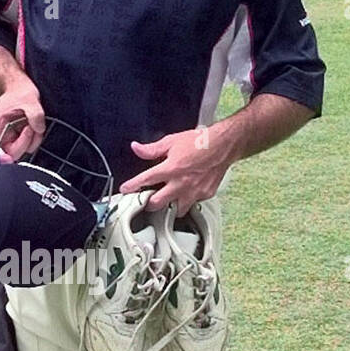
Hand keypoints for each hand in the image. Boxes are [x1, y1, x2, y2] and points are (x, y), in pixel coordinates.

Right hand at [0, 80, 45, 160]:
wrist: (22, 89)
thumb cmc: (20, 93)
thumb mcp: (29, 100)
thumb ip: (35, 115)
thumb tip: (38, 128)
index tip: (5, 158)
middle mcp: (0, 132)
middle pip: (6, 152)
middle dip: (21, 144)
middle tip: (29, 128)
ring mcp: (9, 137)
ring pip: (19, 151)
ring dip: (30, 140)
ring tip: (33, 124)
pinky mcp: (18, 139)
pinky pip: (27, 147)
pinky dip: (35, 139)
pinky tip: (35, 127)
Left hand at [118, 126, 234, 215]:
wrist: (224, 145)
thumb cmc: (200, 142)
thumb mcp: (172, 141)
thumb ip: (152, 149)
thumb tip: (136, 148)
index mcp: (171, 168)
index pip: (145, 180)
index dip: (132, 186)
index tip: (125, 190)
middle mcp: (181, 183)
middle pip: (157, 203)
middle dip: (149, 203)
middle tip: (147, 200)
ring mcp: (194, 192)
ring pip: (176, 210)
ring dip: (169, 207)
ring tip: (167, 201)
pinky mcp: (205, 195)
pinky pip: (193, 203)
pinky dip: (187, 200)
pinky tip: (186, 194)